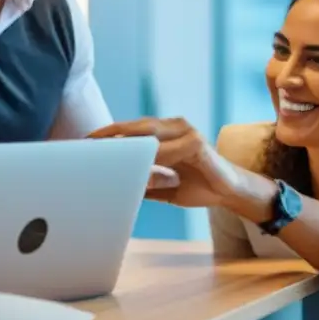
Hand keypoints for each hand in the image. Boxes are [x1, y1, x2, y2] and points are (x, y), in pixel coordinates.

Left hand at [89, 118, 246, 207]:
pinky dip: (151, 156)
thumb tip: (119, 187)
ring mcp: (186, 132)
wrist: (231, 192)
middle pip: (136, 126)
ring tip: (104, 151)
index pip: (132, 130)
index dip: (110, 135)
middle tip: (88, 143)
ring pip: (149, 134)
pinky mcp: (196, 143)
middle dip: (111, 134)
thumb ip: (146, 183)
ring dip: (126, 143)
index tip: (87, 143)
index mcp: (166, 133)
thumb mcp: (166, 186)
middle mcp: (174, 126)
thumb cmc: (199, 186)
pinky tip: (136, 163)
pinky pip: (168, 149)